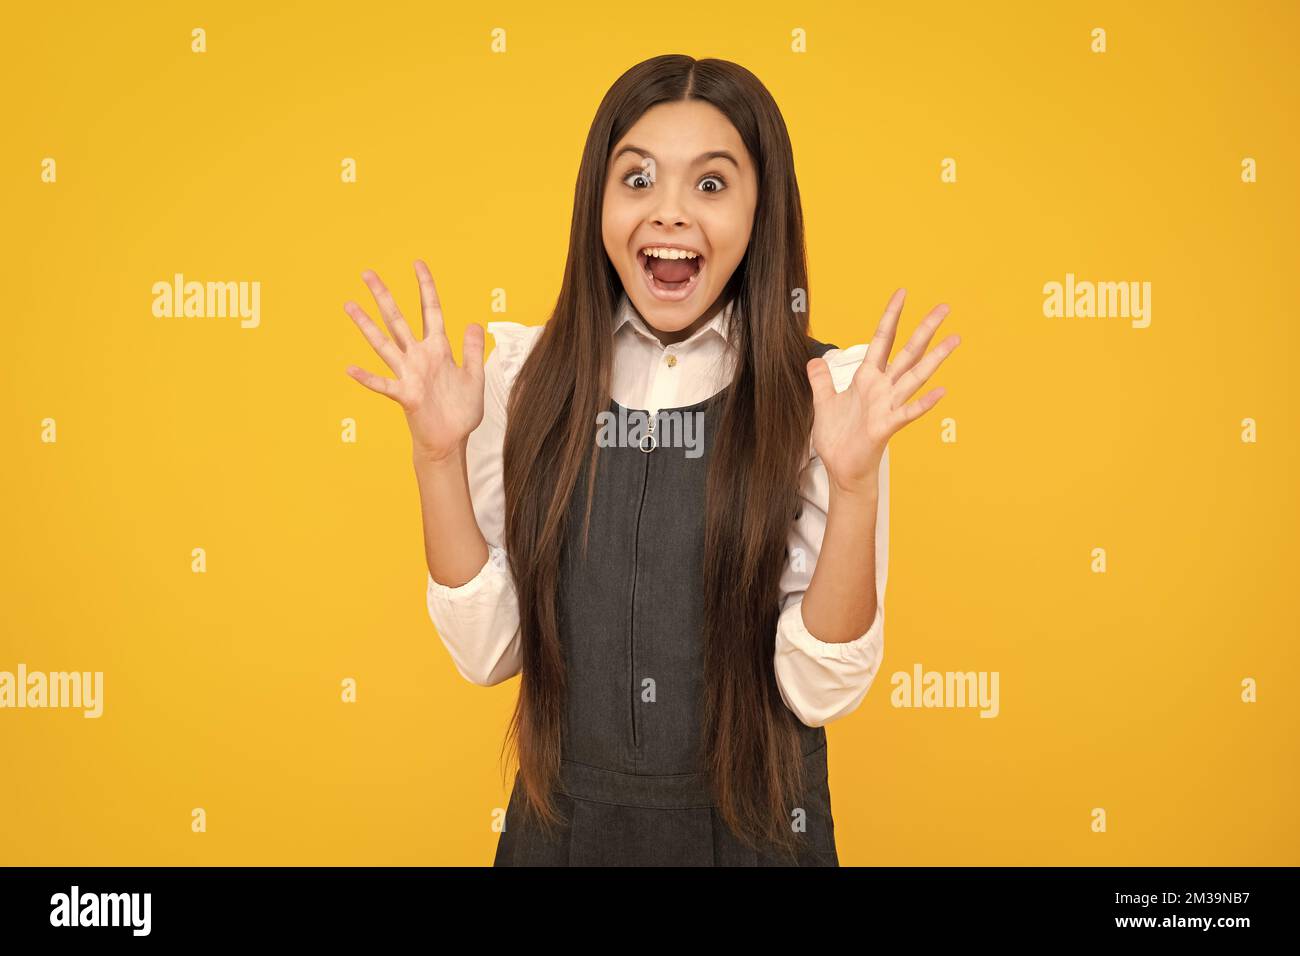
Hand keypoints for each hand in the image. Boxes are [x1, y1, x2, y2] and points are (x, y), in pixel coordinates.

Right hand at [344, 261, 485, 461]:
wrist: (451, 440)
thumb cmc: (461, 411)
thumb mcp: (474, 376)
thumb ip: (473, 349)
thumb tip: (474, 322)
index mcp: (438, 349)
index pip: (431, 310)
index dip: (425, 287)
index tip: (417, 264)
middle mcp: (419, 357)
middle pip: (398, 319)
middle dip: (383, 296)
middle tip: (366, 272)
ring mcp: (410, 374)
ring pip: (384, 344)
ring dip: (366, 325)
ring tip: (349, 305)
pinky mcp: (406, 395)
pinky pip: (383, 384)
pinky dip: (367, 378)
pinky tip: (350, 369)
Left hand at [806, 288, 959, 494]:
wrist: (841, 469)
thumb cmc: (838, 439)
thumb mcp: (823, 403)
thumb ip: (821, 380)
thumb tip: (813, 361)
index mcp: (867, 379)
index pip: (882, 340)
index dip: (891, 317)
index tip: (902, 293)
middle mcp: (882, 389)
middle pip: (908, 352)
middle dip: (925, 329)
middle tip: (945, 307)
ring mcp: (888, 406)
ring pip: (915, 377)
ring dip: (935, 358)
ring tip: (954, 339)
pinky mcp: (886, 427)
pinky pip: (907, 412)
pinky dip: (924, 403)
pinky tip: (942, 392)